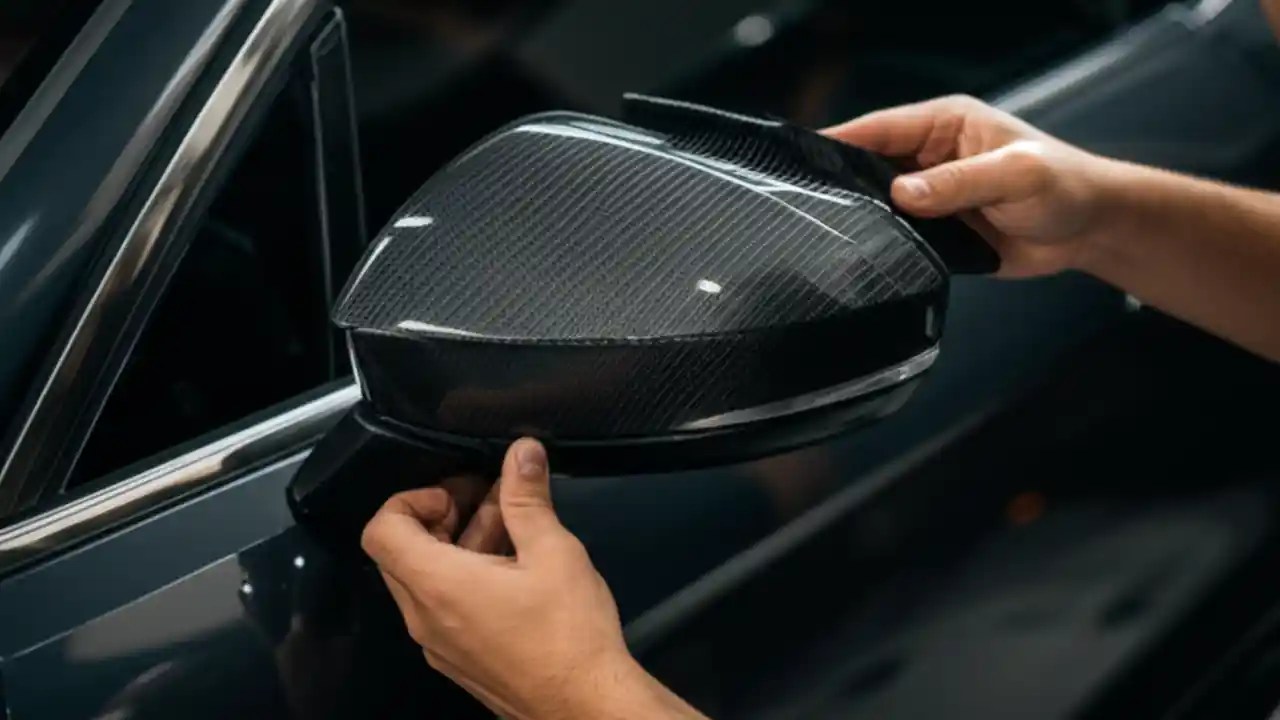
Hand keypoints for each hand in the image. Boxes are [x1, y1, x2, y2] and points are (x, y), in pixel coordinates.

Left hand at [361, 438, 704, 719]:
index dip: (412, 498)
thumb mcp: (553, 551)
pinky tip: (517, 568)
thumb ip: (527, 497)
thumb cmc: (569, 633)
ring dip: (460, 545)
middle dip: (442, 516)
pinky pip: (443, 608)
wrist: (586, 707)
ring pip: (425, 580)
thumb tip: (522, 450)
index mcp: (437, 586)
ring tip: (514, 527)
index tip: (459, 493)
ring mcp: (438, 645)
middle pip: (400, 551)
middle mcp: (424, 618)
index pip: (381, 529)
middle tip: (489, 500)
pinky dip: (466, 577)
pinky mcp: (459, 660)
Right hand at [823, 94, 1121, 277]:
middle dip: (845, 183)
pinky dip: (883, 245)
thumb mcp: (1016, 175)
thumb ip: (959, 182)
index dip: (840, 140)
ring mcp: (932, 195)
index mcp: (946, 124)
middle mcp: (932, 156)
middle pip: (870, 165)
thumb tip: (903, 193)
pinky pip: (898, 236)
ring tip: (829, 233)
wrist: (1091, 231)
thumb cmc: (1066, 186)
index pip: (880, 127)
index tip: (803, 157)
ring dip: (864, 218)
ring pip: (880, 204)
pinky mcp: (936, 230)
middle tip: (812, 206)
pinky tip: (864, 257)